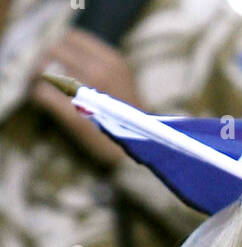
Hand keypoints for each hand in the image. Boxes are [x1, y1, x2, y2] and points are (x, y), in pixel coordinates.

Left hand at [28, 30, 142, 167]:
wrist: (139, 150)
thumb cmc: (129, 116)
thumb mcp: (122, 79)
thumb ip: (98, 63)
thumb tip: (64, 54)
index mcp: (113, 61)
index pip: (73, 37)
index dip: (60, 44)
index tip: (56, 54)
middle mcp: (100, 71)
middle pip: (56, 49)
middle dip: (45, 58)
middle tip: (42, 69)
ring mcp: (86, 92)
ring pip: (45, 69)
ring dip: (37, 74)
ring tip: (39, 82)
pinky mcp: (73, 113)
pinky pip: (43, 93)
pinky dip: (38, 94)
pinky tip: (41, 99)